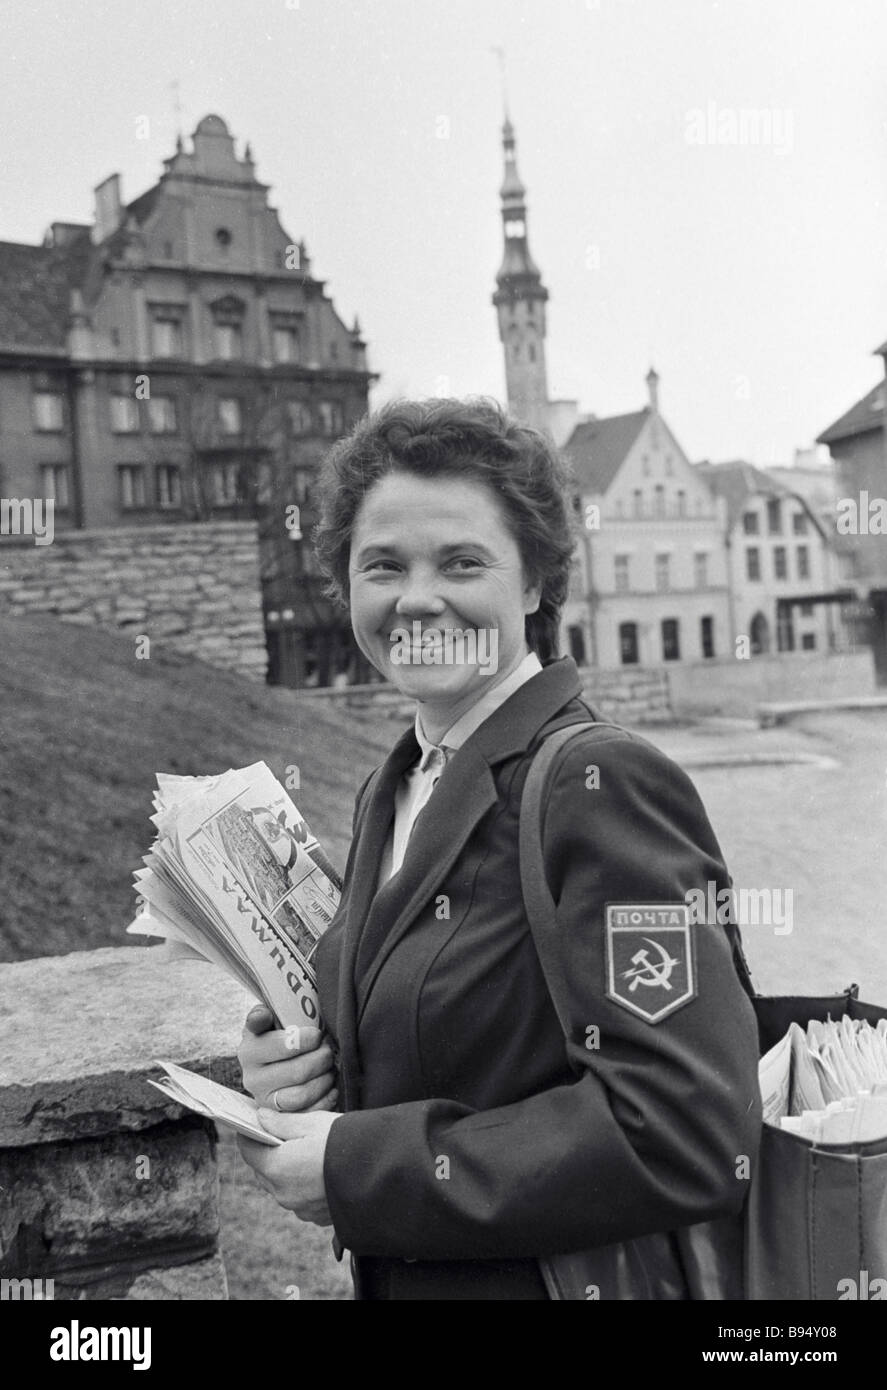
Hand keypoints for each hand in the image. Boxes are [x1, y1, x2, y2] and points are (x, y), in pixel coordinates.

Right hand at [237, 1004, 337, 1112]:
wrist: (274, 1063)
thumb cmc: (278, 1036)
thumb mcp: (268, 1020)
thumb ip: (264, 1014)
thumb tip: (262, 1015)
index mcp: (250, 1051)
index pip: (284, 1046)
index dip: (307, 1040)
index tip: (317, 1034)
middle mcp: (252, 1080)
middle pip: (298, 1072)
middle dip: (321, 1058)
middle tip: (329, 1049)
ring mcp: (265, 1102)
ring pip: (302, 1095)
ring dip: (324, 1079)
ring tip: (330, 1067)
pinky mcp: (281, 1119)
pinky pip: (309, 1113)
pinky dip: (326, 1099)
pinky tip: (330, 1086)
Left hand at [237, 1109, 340, 1225]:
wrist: (381, 1173)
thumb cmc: (346, 1143)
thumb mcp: (313, 1123)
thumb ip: (282, 1122)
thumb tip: (261, 1117)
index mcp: (277, 1168)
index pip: (248, 1150)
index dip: (249, 1133)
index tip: (252, 1121)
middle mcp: (284, 1194)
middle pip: (263, 1171)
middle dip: (267, 1152)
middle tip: (279, 1132)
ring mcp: (301, 1208)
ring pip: (281, 1186)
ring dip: (285, 1170)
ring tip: (301, 1151)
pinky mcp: (317, 1217)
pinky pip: (300, 1198)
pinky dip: (302, 1185)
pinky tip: (318, 1170)